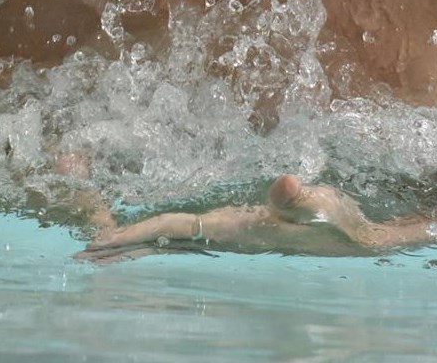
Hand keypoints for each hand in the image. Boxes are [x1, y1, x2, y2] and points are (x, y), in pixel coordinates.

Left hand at [78, 174, 388, 261]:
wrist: (358, 241)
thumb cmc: (339, 222)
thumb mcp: (322, 204)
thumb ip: (300, 195)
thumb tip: (283, 181)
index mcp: (231, 229)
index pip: (170, 230)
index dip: (132, 235)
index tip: (96, 243)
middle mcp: (222, 238)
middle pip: (159, 242)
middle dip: (120, 248)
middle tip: (79, 255)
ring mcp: (228, 237)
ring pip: (170, 241)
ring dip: (136, 244)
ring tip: (100, 249)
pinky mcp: (236, 231)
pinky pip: (186, 232)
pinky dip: (159, 233)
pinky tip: (151, 235)